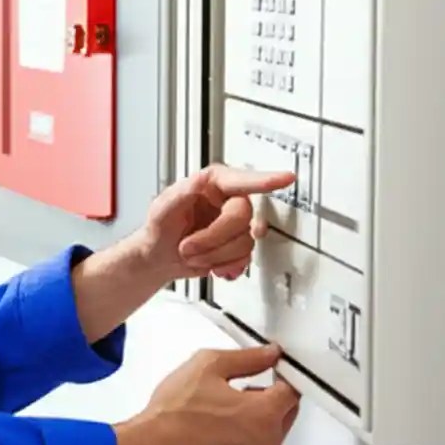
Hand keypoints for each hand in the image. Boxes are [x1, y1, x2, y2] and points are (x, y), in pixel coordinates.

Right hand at [113, 345, 299, 444]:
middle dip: (273, 396)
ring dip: (259, 417)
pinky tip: (222, 426)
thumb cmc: (173, 415)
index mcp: (263, 414)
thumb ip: (246, 357)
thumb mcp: (208, 366)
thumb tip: (268, 354)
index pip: (292, 389)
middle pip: (287, 412)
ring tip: (227, 407)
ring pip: (272, 431)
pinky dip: (247, 435)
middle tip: (248, 385)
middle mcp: (267, 443)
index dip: (283, 373)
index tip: (273, 368)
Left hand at [135, 165, 294, 282]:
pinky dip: (223, 266)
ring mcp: (235, 226)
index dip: (265, 180)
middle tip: (188, 247)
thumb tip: (201, 179)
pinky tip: (210, 264)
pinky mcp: (237, 247)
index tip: (286, 178)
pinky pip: (245, 260)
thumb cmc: (159, 228)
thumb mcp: (162, 207)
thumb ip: (181, 193)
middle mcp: (229, 202)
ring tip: (192, 255)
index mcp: (213, 185)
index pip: (242, 181)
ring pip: (244, 243)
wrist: (159, 257)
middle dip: (213, 239)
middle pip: (242, 218)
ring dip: (214, 256)